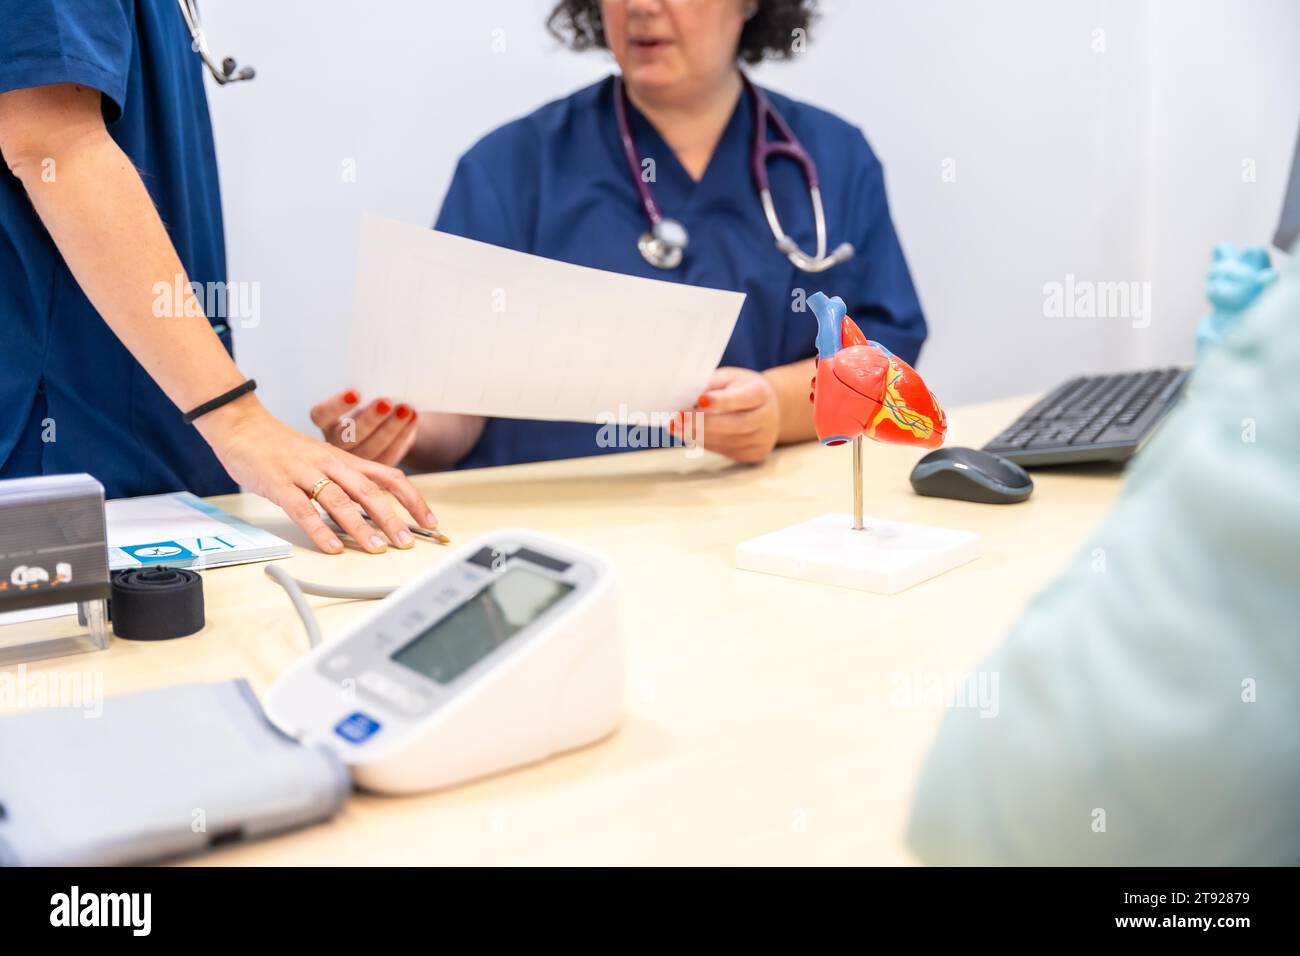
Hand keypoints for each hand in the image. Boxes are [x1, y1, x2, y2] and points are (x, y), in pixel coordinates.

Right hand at [196, 395, 438, 554]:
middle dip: (392, 517)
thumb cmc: (283, 449)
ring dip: (361, 526)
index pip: (389, 477)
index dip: (413, 499)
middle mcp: (331, 464)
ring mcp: (304, 473)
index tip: (431, 522)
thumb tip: (374, 513)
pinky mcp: (278, 484)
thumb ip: (346, 483)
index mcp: (345, 460)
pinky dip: (318, 529)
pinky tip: (332, 547)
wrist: (242, 425)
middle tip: (408, 541)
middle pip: (369, 491)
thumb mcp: (324, 461)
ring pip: (339, 500)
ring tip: (376, 548)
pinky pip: (302, 508)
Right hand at [310, 390, 417, 466]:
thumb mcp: (366, 394)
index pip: (321, 415)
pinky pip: (389, 455)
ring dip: (390, 427)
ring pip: (371, 447)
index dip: (335, 406)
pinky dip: (403, 436)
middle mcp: (337, 443)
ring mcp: (356, 459)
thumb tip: (383, 375)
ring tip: (406, 409)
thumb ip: (369, 388)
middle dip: (370, 418)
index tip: (355, 393)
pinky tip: (412, 419)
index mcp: (327, 422)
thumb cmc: (372, 402)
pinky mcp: (376, 470)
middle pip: (349, 435)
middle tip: (386, 402)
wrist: (391, 422)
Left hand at [674, 366, 780, 463]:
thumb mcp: (729, 378)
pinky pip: (726, 450)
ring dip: (699, 435)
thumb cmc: (741, 389)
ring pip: (727, 441)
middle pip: (735, 424)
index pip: (742, 398)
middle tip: (677, 420)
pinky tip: (691, 435)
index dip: (720, 401)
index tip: (699, 401)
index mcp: (761, 392)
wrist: (768, 409)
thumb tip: (682, 394)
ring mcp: (762, 438)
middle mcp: (766, 417)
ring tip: (676, 428)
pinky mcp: (755, 453)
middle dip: (703, 423)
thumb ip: (710, 384)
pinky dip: (706, 443)